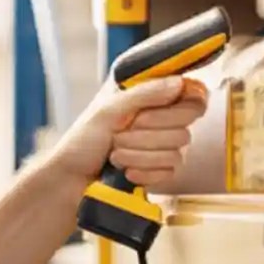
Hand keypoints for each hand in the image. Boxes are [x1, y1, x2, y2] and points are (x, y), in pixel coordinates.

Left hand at [51, 75, 208, 186]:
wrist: (70, 180)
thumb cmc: (82, 141)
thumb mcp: (107, 111)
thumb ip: (143, 94)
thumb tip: (178, 83)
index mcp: (149, 95)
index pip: (192, 93)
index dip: (180, 103)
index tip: (149, 111)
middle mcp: (162, 118)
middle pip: (186, 123)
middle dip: (148, 132)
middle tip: (118, 134)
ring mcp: (164, 145)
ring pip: (178, 148)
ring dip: (139, 154)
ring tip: (114, 154)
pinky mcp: (162, 170)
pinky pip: (171, 170)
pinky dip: (144, 171)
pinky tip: (124, 171)